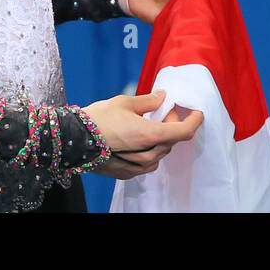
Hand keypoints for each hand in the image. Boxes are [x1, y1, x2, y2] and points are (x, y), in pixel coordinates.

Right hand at [83, 90, 203, 179]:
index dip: (195, 120)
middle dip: (172, 123)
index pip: (184, 131)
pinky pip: (147, 162)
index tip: (197, 111)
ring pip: (160, 153)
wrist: (72, 139)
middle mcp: (147, 154)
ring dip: (161, 137)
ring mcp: (137, 167)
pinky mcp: (127, 173)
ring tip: (150, 122)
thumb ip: (148, 101)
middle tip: (163, 109)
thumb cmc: (98, 119)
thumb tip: (162, 96)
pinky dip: (150, 149)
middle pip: (172, 140)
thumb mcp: (125, 102)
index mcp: (150, 135)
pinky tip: (138, 138)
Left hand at [124, 0, 206, 24]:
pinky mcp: (173, 20)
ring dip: (200, 18)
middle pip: (207, 1)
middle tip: (217, 14)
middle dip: (211, 7)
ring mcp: (183, 7)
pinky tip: (192, 30)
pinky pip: (183, 25)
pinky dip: (187, 27)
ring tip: (208, 24)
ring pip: (197, 14)